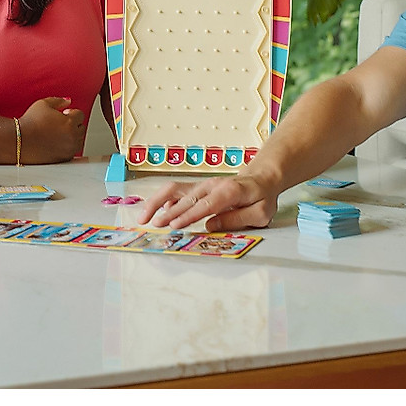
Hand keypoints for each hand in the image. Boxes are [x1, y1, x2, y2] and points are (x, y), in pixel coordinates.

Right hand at [19, 97, 85, 162]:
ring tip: (58, 133)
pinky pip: (72, 151)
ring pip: (78, 140)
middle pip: (81, 127)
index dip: (71, 112)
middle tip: (60, 123)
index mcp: (70, 122)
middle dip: (73, 123)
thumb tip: (68, 101)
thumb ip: (59, 100)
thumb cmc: (29, 124)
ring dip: (72, 135)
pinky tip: (56, 142)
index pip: (80, 115)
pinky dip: (67, 146)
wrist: (19, 141)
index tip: (64, 113)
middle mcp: (72, 137)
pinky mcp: (63, 158)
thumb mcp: (43, 104)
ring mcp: (69, 149)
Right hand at [137, 171, 280, 231]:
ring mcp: (202, 185)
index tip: (174, 225)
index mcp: (230, 191)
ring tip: (143, 218)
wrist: (261, 179)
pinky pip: (176, 191)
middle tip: (154, 227)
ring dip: (157, 202)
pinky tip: (154, 212)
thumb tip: (210, 225)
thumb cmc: (261, 198)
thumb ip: (237, 219)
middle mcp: (212, 185)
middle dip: (168, 213)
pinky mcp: (197, 188)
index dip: (188, 215)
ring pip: (174, 189)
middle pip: (185, 197)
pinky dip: (162, 200)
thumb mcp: (260, 213)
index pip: (206, 205)